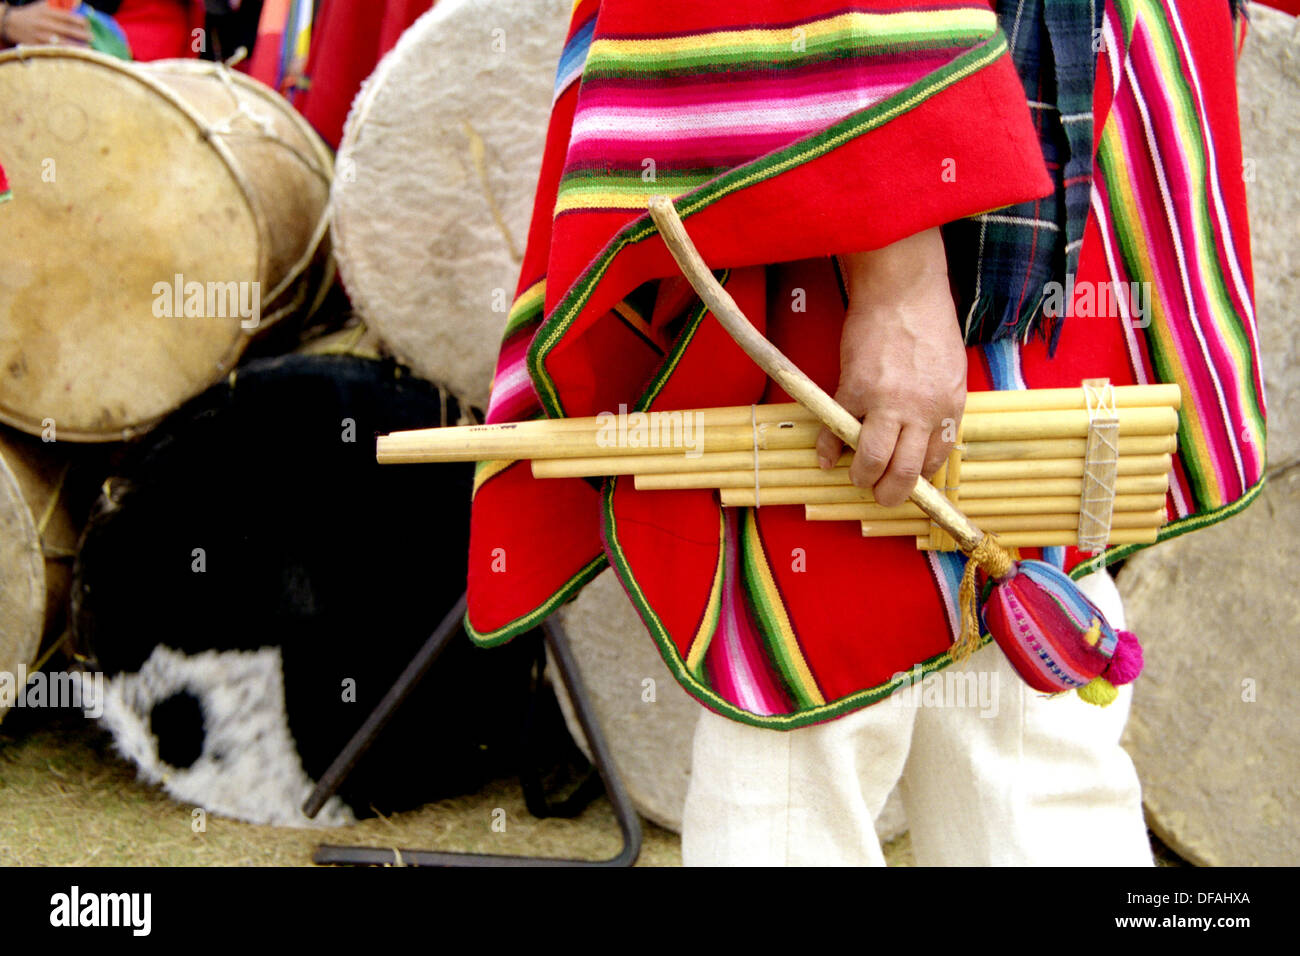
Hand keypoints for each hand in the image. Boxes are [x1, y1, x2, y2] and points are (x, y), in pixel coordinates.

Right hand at [2, 2, 90, 46]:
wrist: (11, 24)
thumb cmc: (33, 14)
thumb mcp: (43, 6)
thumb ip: (58, 6)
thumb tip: (76, 4)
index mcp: (46, 13)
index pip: (66, 17)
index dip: (79, 21)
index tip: (87, 25)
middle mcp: (44, 24)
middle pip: (66, 30)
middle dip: (81, 34)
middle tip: (91, 37)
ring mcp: (40, 36)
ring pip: (62, 43)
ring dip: (77, 47)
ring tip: (89, 49)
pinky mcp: (37, 47)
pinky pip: (54, 52)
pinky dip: (66, 54)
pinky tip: (76, 56)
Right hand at [815, 227, 966, 508]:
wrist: (902, 290)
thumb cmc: (927, 321)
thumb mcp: (950, 369)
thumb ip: (939, 403)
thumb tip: (924, 432)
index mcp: (948, 406)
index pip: (936, 459)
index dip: (918, 477)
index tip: (906, 480)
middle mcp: (921, 410)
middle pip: (905, 471)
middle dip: (890, 493)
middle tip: (878, 494)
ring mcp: (886, 402)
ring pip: (873, 460)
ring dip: (861, 477)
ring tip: (855, 477)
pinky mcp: (855, 390)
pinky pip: (838, 431)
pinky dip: (828, 448)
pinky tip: (826, 456)